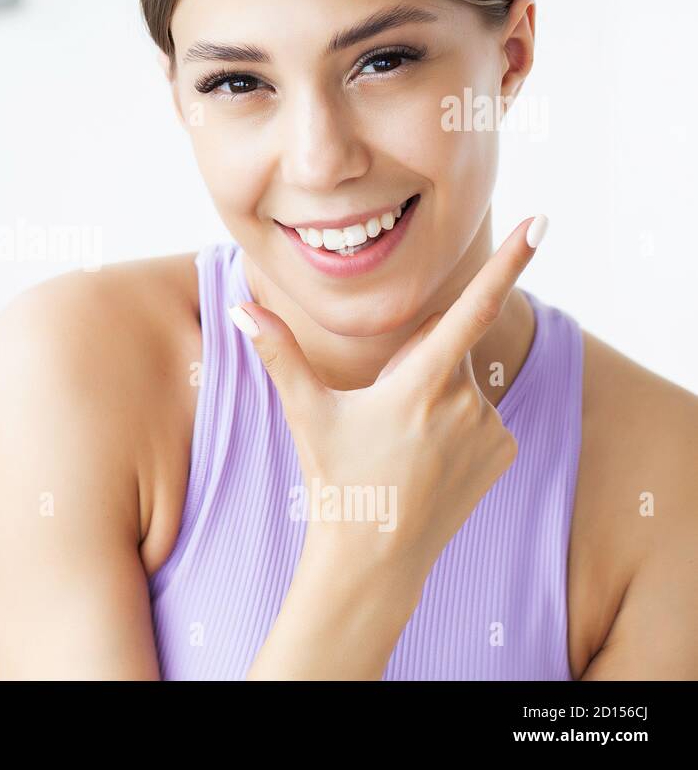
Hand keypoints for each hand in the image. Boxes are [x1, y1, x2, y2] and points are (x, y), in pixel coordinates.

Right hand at [228, 215, 546, 581]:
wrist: (375, 557)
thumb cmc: (337, 480)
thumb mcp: (306, 413)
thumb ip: (278, 352)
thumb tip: (238, 307)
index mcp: (422, 383)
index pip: (473, 307)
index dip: (508, 262)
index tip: (542, 223)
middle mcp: (468, 402)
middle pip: (447, 350)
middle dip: (417, 364)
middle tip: (382, 410)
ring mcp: (491, 429)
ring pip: (463, 385)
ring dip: (436, 398)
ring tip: (402, 445)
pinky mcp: (504, 452)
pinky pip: (481, 416)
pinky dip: (458, 425)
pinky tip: (428, 458)